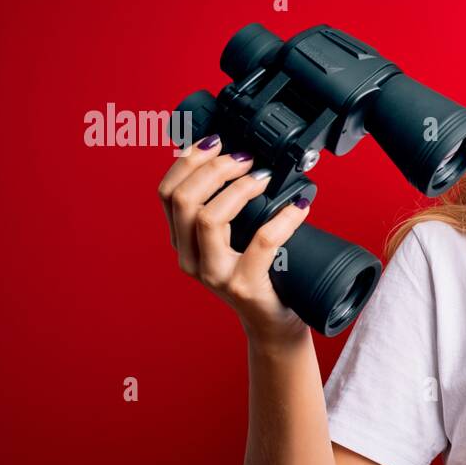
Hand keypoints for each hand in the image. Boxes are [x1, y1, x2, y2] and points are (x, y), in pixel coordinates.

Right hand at [157, 134, 313, 346]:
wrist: (274, 323)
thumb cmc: (259, 275)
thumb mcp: (232, 240)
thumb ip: (227, 209)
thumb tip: (243, 159)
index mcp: (183, 241)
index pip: (167, 192)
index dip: (188, 161)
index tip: (216, 141)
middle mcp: (190, 258)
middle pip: (183, 200)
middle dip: (214, 168)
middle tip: (246, 159)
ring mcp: (215, 275)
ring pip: (208, 219)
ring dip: (239, 189)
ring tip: (264, 177)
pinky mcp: (243, 287)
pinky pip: (261, 242)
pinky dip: (283, 219)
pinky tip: (298, 207)